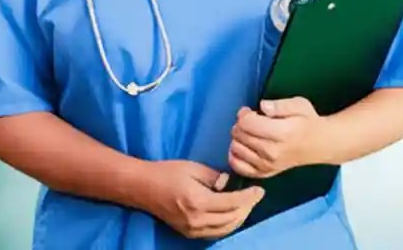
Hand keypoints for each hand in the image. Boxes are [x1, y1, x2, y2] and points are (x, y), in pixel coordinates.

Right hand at [140, 160, 263, 239]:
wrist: (142, 187)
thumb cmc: (167, 173)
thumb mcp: (193, 168)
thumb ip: (214, 177)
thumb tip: (229, 183)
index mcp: (198, 202)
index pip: (232, 203)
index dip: (249, 197)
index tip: (260, 190)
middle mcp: (196, 220)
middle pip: (231, 219)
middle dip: (247, 208)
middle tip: (255, 196)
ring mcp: (191, 229)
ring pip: (225, 229)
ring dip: (239, 218)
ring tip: (247, 205)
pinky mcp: (188, 233)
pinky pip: (214, 233)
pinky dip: (227, 225)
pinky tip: (232, 215)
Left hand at [229, 97, 326, 178]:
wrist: (318, 144)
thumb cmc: (307, 122)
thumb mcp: (299, 104)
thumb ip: (279, 105)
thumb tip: (262, 106)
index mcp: (282, 133)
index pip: (248, 123)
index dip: (244, 114)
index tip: (250, 111)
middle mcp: (272, 151)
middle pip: (240, 135)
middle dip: (241, 124)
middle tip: (251, 120)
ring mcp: (267, 165)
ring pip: (236, 149)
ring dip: (238, 138)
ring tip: (249, 133)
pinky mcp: (264, 173)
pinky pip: (239, 167)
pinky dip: (235, 156)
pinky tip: (242, 147)